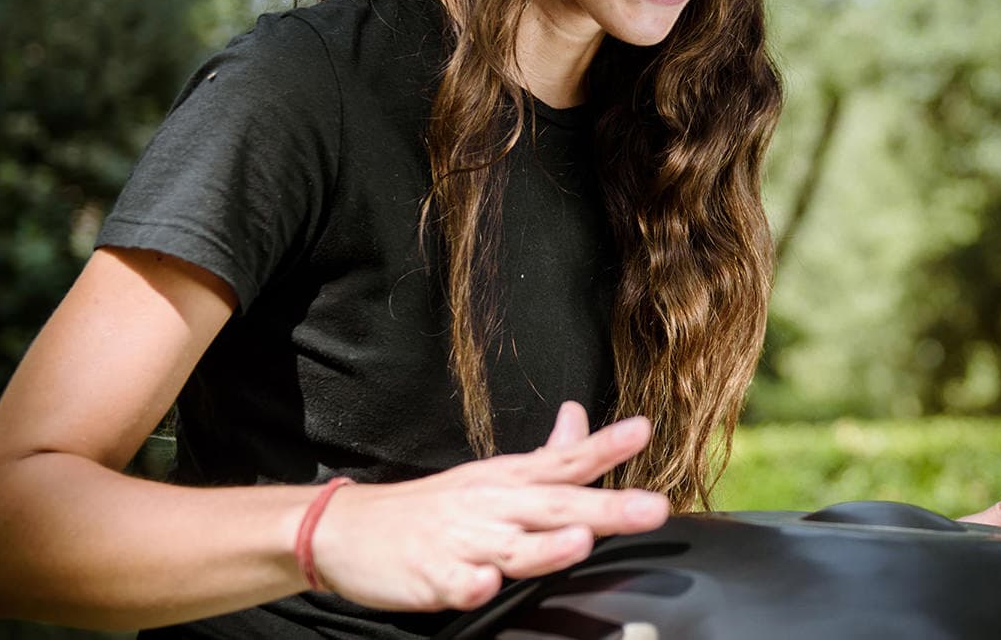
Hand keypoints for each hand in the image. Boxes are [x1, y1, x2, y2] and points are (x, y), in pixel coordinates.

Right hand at [305, 401, 668, 611]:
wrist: (349, 530)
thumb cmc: (434, 507)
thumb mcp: (494, 474)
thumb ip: (548, 455)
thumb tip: (579, 415)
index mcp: (509, 482)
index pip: (566, 460)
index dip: (605, 446)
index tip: (643, 431)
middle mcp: (491, 507)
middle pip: (555, 507)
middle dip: (605, 508)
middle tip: (652, 508)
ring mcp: (462, 542)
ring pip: (512, 548)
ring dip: (546, 546)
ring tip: (581, 542)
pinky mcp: (431, 577)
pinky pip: (457, 585)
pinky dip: (471, 585)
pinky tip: (485, 585)